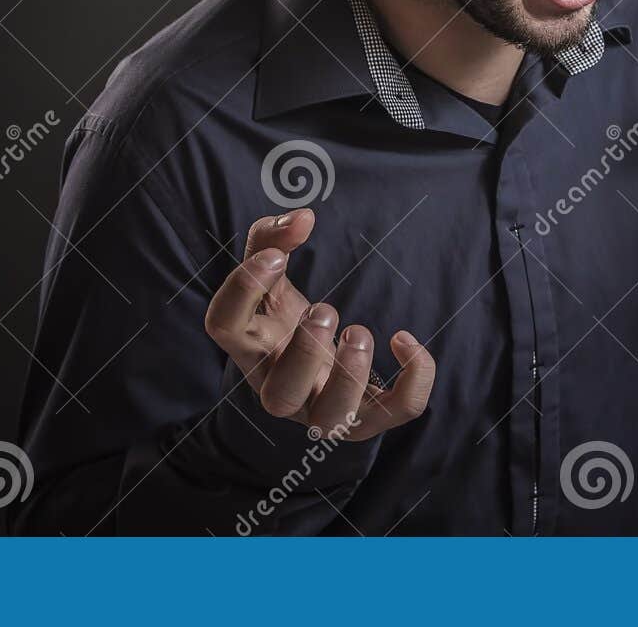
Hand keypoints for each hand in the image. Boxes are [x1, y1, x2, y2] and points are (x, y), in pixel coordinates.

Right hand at [203, 207, 435, 439]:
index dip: (242, 288)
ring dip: (350, 375)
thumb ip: (272, 239)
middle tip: (324, 309)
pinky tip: (404, 339)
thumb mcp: (271, 279)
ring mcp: (324, 409)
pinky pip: (397, 411)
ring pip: (330, 420)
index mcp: (251, 346)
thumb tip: (303, 217)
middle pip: (278, 397)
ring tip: (357, 331)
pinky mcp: (369, 417)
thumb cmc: (287, 321)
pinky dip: (414, 378)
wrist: (314, 370)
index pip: (223, 327)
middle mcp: (280, 387)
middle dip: (306, 351)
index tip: (275, 257)